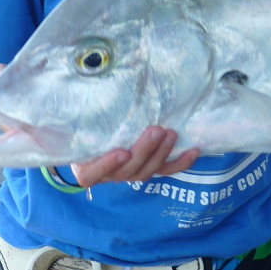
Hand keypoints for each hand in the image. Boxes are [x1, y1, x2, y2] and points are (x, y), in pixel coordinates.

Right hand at [71, 126, 198, 187]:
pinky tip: (193, 152)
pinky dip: (180, 163)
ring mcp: (130, 174)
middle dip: (144, 150)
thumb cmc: (82, 133)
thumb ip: (81, 120)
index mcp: (87, 170)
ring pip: (147, 170)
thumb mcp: (77, 128)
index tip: (121, 152)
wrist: (91, 141)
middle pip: (128, 169)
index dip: (108, 165)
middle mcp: (109, 176)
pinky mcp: (147, 170)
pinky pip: (165, 171)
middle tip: (155, 130)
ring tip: (171, 134)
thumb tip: (90, 93)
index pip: (93, 173)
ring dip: (162, 153)